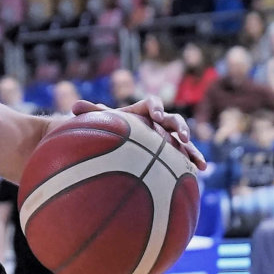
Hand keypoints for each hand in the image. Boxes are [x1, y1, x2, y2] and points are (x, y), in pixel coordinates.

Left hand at [73, 96, 206, 170]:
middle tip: (181, 136)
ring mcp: (166, 137)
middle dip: (178, 127)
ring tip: (198, 159)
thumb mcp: (100, 123)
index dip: (156, 108)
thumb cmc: (108, 130)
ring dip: (191, 146)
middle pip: (172, 120)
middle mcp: (157, 122)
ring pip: (183, 139)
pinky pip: (185, 155)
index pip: (152, 104)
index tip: (155, 116)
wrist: (115, 143)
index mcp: (142, 111)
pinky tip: (200, 170)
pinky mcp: (171, 152)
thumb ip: (92, 113)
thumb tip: (74, 106)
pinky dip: (193, 160)